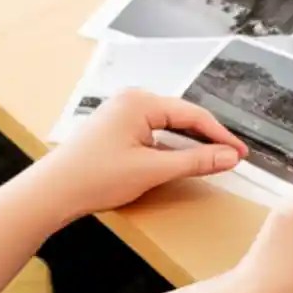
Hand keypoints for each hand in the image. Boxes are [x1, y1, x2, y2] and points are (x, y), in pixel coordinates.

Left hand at [41, 89, 248, 215]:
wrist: (50, 193)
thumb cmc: (96, 177)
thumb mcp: (153, 170)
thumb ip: (196, 161)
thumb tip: (230, 157)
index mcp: (141, 102)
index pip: (193, 115)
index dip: (221, 135)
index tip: (241, 153)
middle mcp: (132, 100)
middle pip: (182, 116)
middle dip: (208, 137)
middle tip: (232, 156)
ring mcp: (122, 113)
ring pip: (168, 125)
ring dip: (190, 142)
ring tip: (213, 157)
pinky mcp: (115, 128)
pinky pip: (154, 131)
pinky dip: (171, 145)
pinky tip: (182, 158)